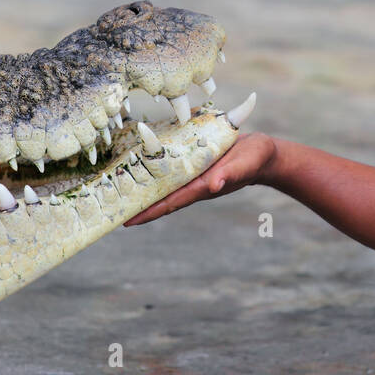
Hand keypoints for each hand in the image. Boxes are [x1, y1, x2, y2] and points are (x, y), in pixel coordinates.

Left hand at [123, 132, 276, 225]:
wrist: (261, 153)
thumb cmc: (253, 159)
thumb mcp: (243, 164)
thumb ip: (230, 174)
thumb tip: (213, 185)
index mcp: (201, 187)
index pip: (169, 202)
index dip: (148, 212)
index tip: (127, 221)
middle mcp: (193, 183)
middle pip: (161, 198)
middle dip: (139, 205)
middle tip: (112, 210)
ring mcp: (193, 175)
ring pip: (164, 186)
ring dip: (144, 190)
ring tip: (120, 193)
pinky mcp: (195, 164)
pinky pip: (171, 171)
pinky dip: (156, 173)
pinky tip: (143, 169)